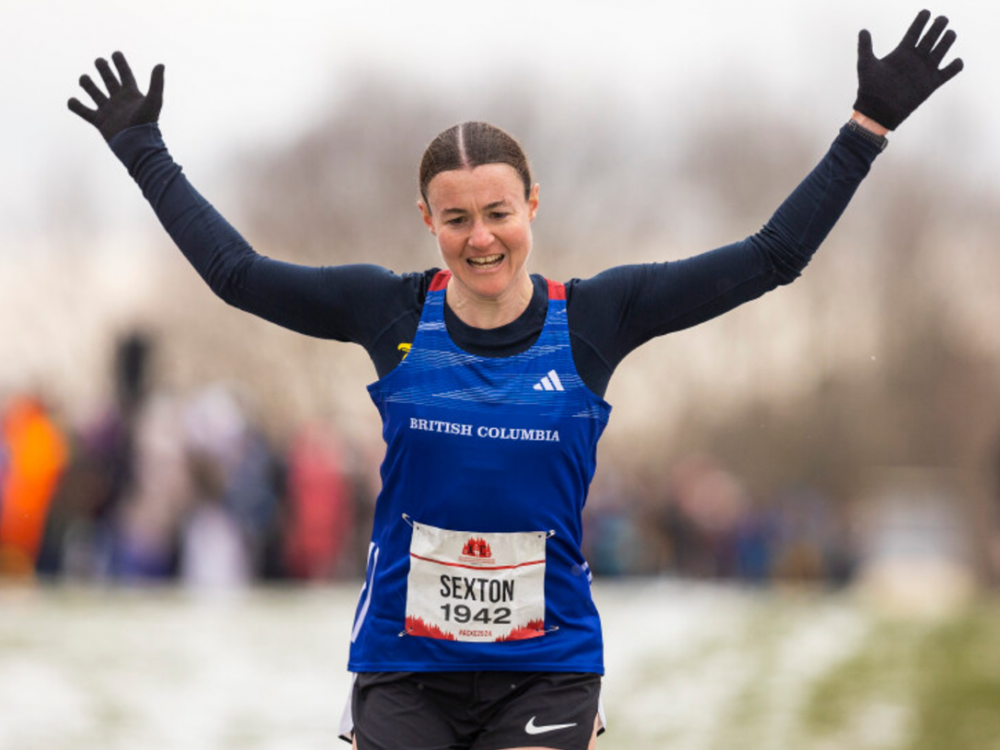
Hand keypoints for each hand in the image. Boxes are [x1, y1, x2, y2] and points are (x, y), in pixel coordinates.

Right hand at [68, 52, 164, 142]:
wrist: (137, 146)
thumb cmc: (146, 124)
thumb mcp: (153, 101)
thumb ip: (156, 83)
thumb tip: (161, 64)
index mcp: (131, 95)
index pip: (125, 75)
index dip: (121, 64)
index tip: (115, 53)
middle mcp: (119, 101)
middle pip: (109, 81)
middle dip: (104, 70)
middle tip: (99, 61)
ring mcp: (109, 111)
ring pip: (95, 93)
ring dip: (88, 85)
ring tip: (83, 78)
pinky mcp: (100, 122)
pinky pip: (85, 112)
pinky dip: (76, 106)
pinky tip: (71, 100)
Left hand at [854, 9, 963, 130]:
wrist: (878, 110)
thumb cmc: (870, 88)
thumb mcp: (866, 65)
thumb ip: (865, 47)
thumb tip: (863, 30)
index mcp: (902, 52)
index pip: (914, 32)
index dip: (921, 21)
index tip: (926, 11)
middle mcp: (915, 58)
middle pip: (930, 37)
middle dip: (937, 27)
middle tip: (942, 19)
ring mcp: (924, 70)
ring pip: (941, 50)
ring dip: (947, 40)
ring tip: (950, 33)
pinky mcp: (932, 83)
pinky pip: (949, 72)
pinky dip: (955, 66)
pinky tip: (957, 61)